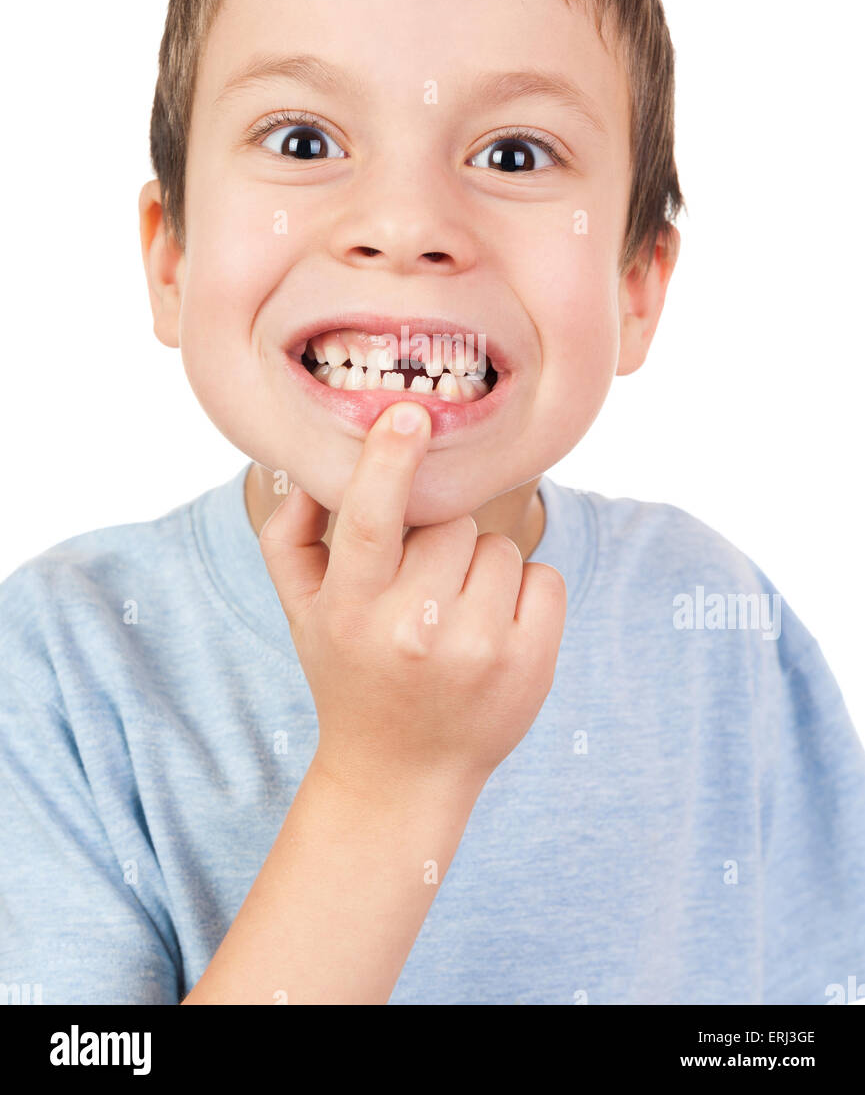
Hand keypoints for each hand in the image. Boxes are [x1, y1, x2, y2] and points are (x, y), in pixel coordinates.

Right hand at [259, 401, 566, 798]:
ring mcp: (478, 650)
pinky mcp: (531, 665)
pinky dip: (525, 594)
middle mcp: (414, 631)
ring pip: (500, 547)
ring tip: (453, 617)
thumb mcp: (300, 611)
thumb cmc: (349, 673)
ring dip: (481, 569)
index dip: (389, 462)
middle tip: (419, 591)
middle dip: (441, 541)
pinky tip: (493, 631)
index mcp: (351, 609)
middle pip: (452, 524)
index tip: (409, 414)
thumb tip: (313, 466)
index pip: (370, 522)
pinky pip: (545, 577)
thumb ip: (290, 534)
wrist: (401, 775)